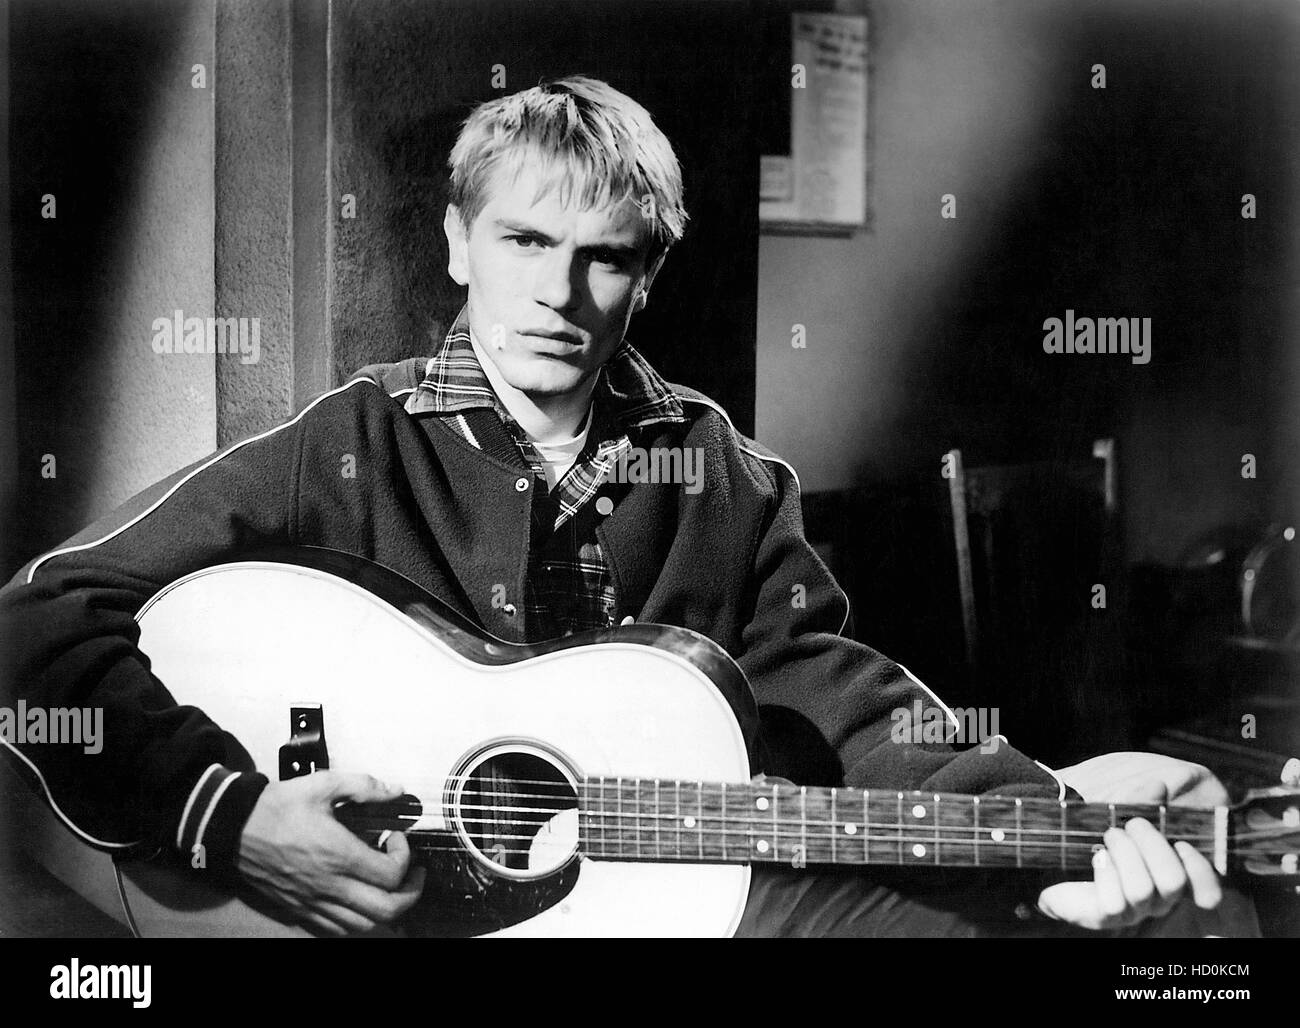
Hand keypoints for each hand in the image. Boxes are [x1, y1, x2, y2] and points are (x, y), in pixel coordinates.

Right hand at [237, 771, 426, 935]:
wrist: (234, 828)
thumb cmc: (278, 806)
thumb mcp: (323, 784)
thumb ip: (364, 785)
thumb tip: (396, 789)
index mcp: (338, 855)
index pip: (391, 874)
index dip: (406, 856)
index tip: (396, 837)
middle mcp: (329, 885)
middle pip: (386, 909)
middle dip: (410, 893)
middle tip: (414, 874)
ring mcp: (313, 902)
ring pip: (363, 926)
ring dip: (386, 910)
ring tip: (391, 888)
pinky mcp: (299, 910)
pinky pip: (337, 929)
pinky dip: (357, 920)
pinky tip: (360, 899)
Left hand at [1037, 752, 1227, 931]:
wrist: (1054, 864)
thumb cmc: (1095, 839)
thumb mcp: (1120, 816)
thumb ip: (1140, 803)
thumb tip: (1158, 785)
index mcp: (1170, 878)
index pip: (1207, 892)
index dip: (1200, 869)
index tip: (1180, 842)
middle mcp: (1158, 900)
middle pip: (1173, 881)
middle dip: (1152, 845)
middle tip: (1132, 825)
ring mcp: (1133, 912)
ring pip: (1142, 889)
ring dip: (1124, 853)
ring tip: (1109, 836)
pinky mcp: (1106, 918)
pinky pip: (1114, 901)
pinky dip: (1105, 872)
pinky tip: (1097, 858)